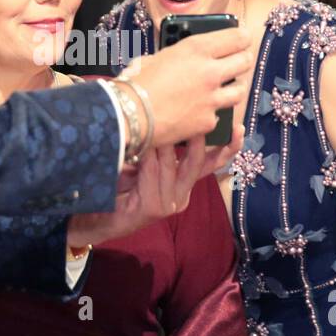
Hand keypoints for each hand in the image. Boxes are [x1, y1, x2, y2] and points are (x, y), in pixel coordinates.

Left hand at [67, 125, 242, 247]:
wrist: (97, 218)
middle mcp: (181, 197)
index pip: (210, 165)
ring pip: (173, 166)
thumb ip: (161, 150)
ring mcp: (169, 205)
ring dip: (166, 143)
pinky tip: (142, 145)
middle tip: (202, 116)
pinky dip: (148, 158)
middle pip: (198, 163)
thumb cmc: (119, 188)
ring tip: (161, 121)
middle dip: (201, 139)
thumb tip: (173, 117)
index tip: (238, 127)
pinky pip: (153, 175)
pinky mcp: (154, 209)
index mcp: (183, 186)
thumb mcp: (145, 164)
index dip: (226, 148)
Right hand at [123, 28, 252, 146]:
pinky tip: (201, 111)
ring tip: (226, 88)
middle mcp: (210, 71)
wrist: (129, 115)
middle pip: (245, 61)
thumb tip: (187, 57)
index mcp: (196, 48)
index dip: (242, 38)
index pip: (237, 37)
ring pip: (240, 89)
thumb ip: (180, 55)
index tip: (241, 39)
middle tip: (237, 62)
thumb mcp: (157, 56)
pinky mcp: (208, 121)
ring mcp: (212, 98)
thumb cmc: (136, 83)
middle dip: (242, 60)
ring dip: (234, 87)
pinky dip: (213, 112)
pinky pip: (220, 114)